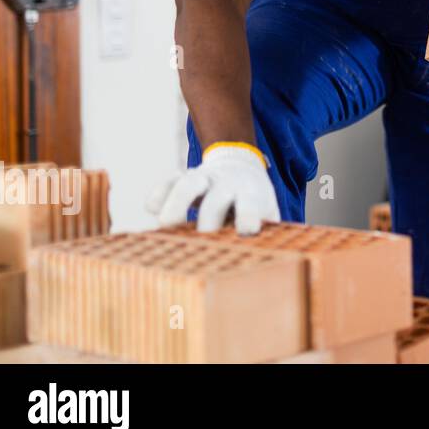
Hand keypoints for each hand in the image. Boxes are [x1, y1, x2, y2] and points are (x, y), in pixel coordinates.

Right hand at [145, 142, 279, 234]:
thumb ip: (270, 233)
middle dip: (209, 221)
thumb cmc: (254, 200)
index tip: (247, 231)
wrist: (240, 165)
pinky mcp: (181, 178)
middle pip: (216, 199)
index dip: (248, 216)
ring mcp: (202, 178)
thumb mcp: (268, 212)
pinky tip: (154, 212)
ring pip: (186, 185)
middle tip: (204, 243)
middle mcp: (226, 183)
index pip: (250, 202)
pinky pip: (165, 184)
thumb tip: (274, 263)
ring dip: (176, 207)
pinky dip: (157, 197)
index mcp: (251, 192)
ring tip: (167, 229)